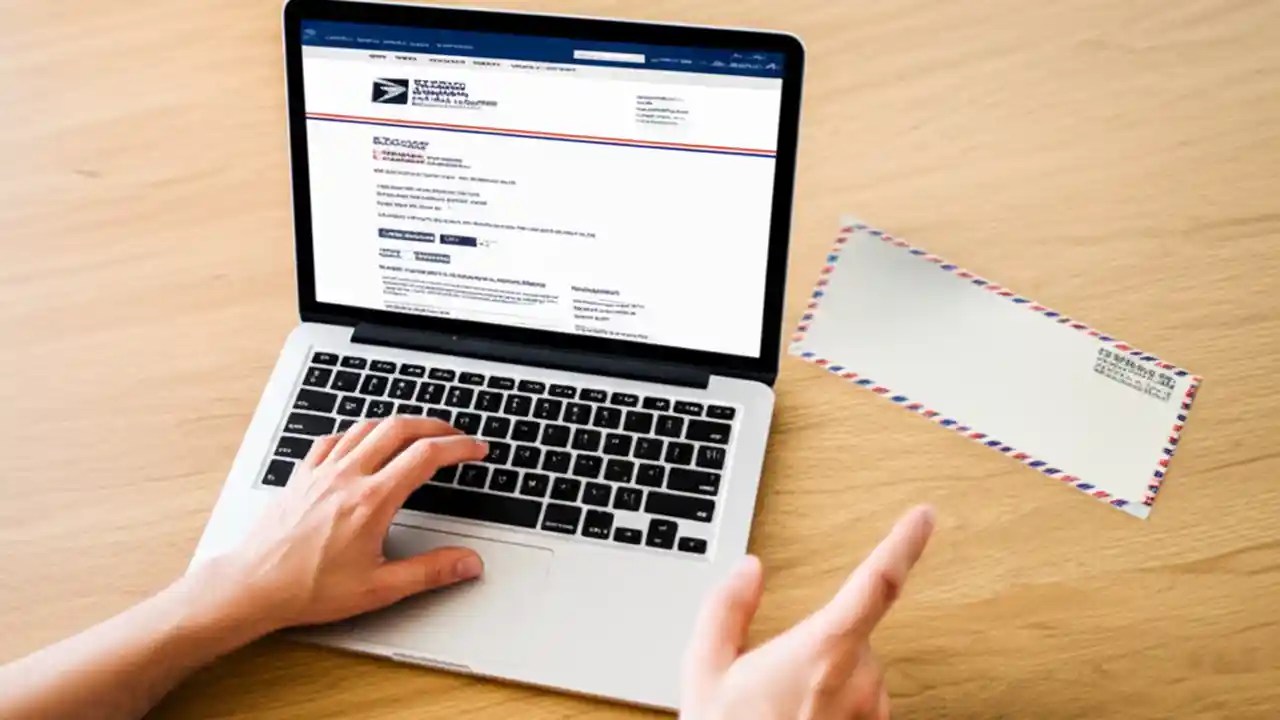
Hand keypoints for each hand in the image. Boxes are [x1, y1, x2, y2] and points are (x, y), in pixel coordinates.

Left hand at [208, 417, 489, 633]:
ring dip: (398, 423)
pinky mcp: (302, 476)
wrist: (253, 586)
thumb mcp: (379, 588)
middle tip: (455, 435)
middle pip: (399, 428)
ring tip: (417, 432)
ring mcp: (322, 472)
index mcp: (372, 500)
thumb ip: (430, 572)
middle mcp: (347, 477)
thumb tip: (467, 563)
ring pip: (366, 427)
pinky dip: (357, 433)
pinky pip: (333, 440)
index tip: (476, 449)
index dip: (459, 447)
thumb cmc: (309, 589)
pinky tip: (361, 442)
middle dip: (435, 426)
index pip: (426, 456)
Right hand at [680, 506, 935, 719]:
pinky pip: (862, 712)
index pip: (876, 582)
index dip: (903, 543)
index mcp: (822, 650)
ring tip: (781, 714)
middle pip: (852, 638)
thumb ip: (727, 608)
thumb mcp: (705, 670)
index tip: (923, 516)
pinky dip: (835, 713)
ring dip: (828, 684)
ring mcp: (871, 716)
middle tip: (771, 679)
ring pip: (858, 677)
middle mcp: (858, 682)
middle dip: (818, 647)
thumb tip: (748, 570)